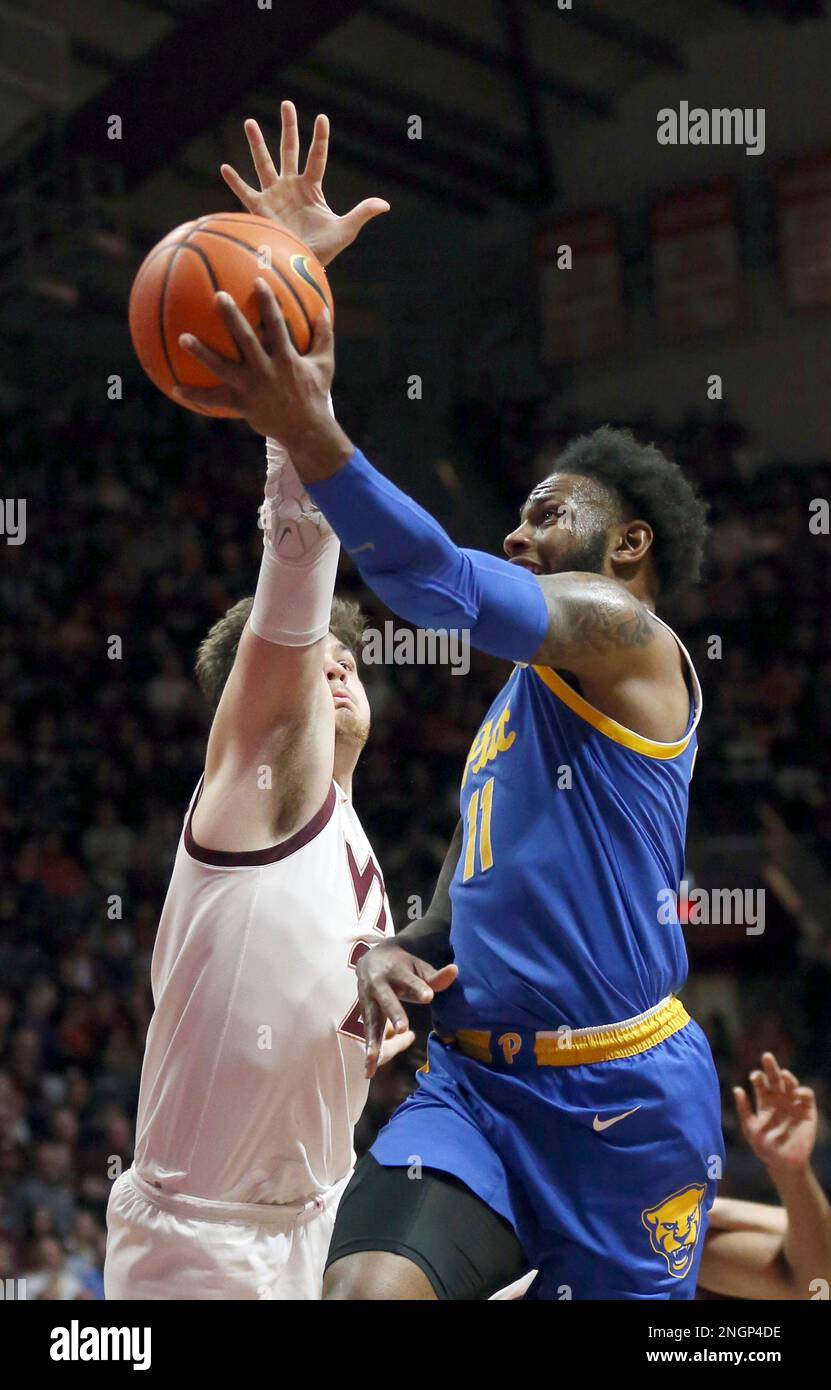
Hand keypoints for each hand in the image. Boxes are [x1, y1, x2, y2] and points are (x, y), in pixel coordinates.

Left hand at [174, 279, 348, 464]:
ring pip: (222, 368)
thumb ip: (323, 336)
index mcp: (286, 358)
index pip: (276, 325)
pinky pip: (215, 399)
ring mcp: (251, 388)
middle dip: (232, 318)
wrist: (306, 430)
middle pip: (245, 340)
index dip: (268, 303)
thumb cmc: (315, 393)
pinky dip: (196, 394)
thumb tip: (325, 310)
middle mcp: (266, 370)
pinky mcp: (241, 404)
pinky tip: (175, 387)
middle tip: (218, 296)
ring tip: (182, 337)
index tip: (257, 281)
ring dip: (202, 352)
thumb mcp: (324, 364)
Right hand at [221, 103, 388, 266]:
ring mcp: (274, 195)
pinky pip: (244, 192)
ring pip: (264, 163)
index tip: (322, 118)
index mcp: (312, 187)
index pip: (317, 157)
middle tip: (286, 103)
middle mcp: (291, 186)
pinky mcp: (260, 209)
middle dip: (288, 127)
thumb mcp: (346, 230)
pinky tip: (224, 167)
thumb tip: (385, 204)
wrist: (301, 266)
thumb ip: (362, 213)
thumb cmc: (324, 249)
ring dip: (257, 143)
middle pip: (289, 150)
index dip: (320, 139)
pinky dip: (234, 181)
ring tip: (249, 121)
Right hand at [357, 940, 458, 1078]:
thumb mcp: (417, 967)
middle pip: (387, 1000)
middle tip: (401, 1029)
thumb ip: (435, 976)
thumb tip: (456, 971)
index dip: (418, 988)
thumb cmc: (401, 965)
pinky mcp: (364, 1013)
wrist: (369, 959)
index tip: (429, 996)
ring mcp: (368, 1000)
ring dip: (373, 1040)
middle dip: (393, 1014)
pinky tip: (368, 1071)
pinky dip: (368, 1051)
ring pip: (372, 1020)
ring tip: (374, 1058)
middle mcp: (379, 985)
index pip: (409, 981)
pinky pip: (367, 1033)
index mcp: (395, 971)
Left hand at [734, 1052, 817, 1175]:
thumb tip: (736, 1089)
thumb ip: (744, 1109)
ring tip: (783, 1075)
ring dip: (788, 1077)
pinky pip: (807, 1097)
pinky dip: (803, 1092)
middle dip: (771, 1067)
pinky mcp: (808, 1112)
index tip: (754, 1076)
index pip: (761, 1083)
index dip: (758, 1076)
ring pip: (791, 1084)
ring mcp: (794, 1105)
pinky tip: (797, 1093)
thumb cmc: (764, 1148)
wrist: (784, 1164)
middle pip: (775, 1078)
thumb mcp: (750, 1129)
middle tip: (767, 1056)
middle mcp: (779, 1100)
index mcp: (765, 1102)